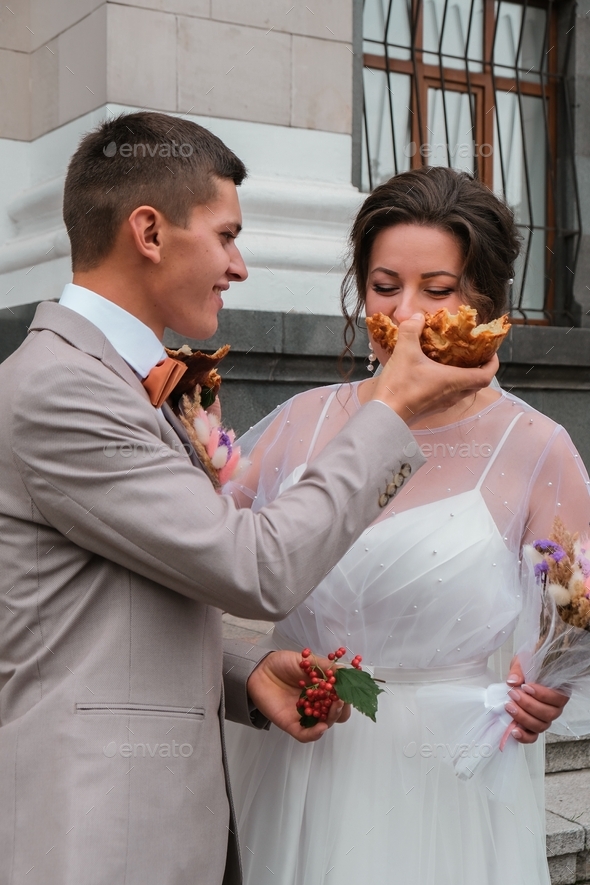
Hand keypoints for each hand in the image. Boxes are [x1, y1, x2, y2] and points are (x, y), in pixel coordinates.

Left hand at [247, 650, 350, 742]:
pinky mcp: (291, 724)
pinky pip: (305, 735)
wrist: (259, 669)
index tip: (350, 690)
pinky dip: (315, 733)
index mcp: (322, 689)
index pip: (341, 698)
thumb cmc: (282, 664)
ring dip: (332, 718)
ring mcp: (304, 715)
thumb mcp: (306, 660)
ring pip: (324, 724)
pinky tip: (321, 726)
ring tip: (334, 706)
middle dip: (342, 708)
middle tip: (342, 700)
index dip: (347, 696)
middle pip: (336, 714)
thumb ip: (325, 666)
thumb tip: (345, 669)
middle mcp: (316, 704)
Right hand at [370, 313, 498, 421]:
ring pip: (463, 390)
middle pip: (477, 384)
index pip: (486, 375)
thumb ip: (411, 330)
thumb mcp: (404, 352)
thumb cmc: (399, 387)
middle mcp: (453, 395)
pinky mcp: (431, 409)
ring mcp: (442, 404)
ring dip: (464, 377)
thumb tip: (416, 317)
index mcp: (454, 381)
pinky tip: (435, 374)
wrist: (384, 416)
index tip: (490, 352)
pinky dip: (450, 384)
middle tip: (473, 354)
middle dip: (479, 369)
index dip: (493, 363)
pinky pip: (449, 395)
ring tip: (454, 362)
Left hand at [503, 657, 568, 743]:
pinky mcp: (533, 726)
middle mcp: (555, 707)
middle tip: (513, 694)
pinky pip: (532, 736)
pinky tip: (514, 731)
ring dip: (523, 717)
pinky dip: (524, 736)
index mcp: (559, 690)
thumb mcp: (522, 662)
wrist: (520, 674)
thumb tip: (513, 681)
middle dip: (528, 705)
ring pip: (540, 725)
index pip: (558, 698)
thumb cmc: (527, 667)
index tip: (525, 687)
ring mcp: (544, 718)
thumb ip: (518, 670)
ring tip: (509, 706)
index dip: (542, 695)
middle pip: (549, 714)